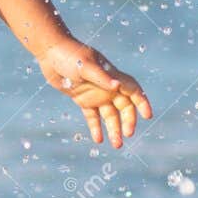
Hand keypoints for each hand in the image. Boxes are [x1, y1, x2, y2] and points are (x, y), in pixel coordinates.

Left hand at [37, 37, 152, 148]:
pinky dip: (96, 127)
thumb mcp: (85, 66)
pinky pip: (92, 116)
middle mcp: (106, 87)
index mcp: (112, 76)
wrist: (50, 52)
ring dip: (114, 129)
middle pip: (124, 107)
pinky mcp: (82, 99)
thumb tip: (117, 85)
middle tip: (127, 134)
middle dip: (128, 121)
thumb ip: (101, 77)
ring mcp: (95, 94)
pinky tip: (99, 140)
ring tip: (116, 144)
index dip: (142, 102)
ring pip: (109, 115)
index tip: (147, 116)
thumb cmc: (70, 55)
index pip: (133, 90)